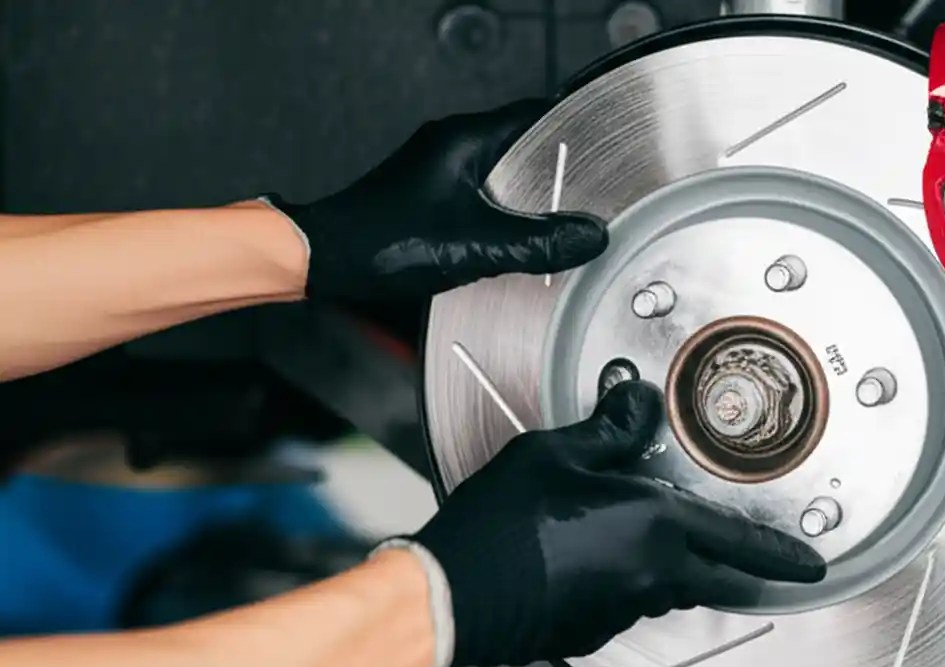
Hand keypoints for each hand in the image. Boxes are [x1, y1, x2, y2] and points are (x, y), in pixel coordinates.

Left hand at [270, 99, 605, 301]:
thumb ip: (537, 243)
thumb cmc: (382, 242)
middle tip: (585, 193)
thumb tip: (586, 237)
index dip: (573, 128)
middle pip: (523, 145)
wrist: (329, 259)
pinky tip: (515, 239)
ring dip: (530, 196)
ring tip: (556, 219)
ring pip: (502, 172)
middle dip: (557, 169)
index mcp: (465, 139)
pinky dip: (505, 212)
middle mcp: (451, 146)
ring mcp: (439, 170)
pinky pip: (482, 194)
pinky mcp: (431, 196)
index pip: (535, 114)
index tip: (600, 143)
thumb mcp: (477, 244)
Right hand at [411, 381, 826, 666]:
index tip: (812, 560)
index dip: (785, 551)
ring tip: (667, 542)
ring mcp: (625, 607)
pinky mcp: (596, 628)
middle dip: (745, 568)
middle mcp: (652, 574)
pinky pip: (636, 602)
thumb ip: (609, 430)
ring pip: (678, 589)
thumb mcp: (558, 453)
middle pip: (721, 577)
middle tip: (763, 560)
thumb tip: (637, 402)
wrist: (456, 593)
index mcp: (656, 526)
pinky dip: (639, 582)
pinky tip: (609, 561)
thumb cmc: (502, 525)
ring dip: (685, 568)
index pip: (744, 541)